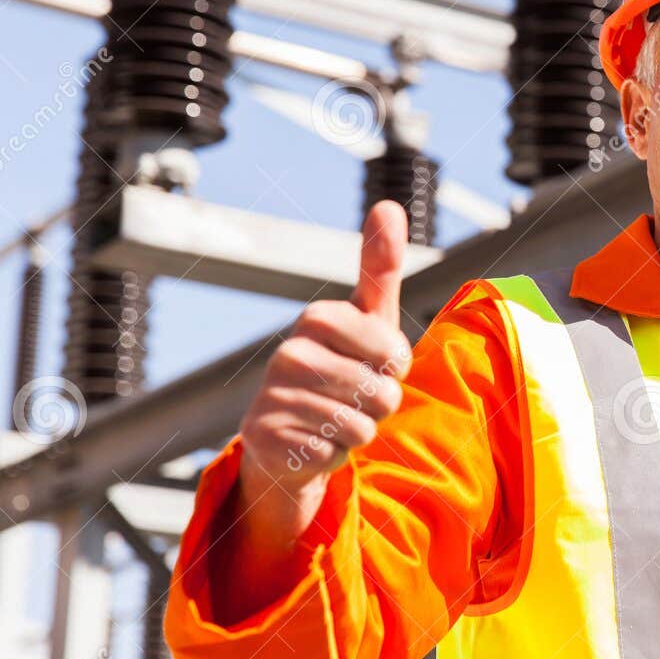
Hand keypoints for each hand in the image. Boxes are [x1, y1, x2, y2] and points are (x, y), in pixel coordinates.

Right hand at [235, 200, 414, 531]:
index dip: (397, 365)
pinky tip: (313, 441)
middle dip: (382, 402)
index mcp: (317, 318)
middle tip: (355, 395)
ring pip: (360, 425)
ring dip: (360, 429)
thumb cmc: (344, 365)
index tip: (378, 361)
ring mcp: (272, 395)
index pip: (393, 350)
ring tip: (335, 417)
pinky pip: (334, 453)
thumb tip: (389, 204)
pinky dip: (334, 454)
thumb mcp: (370, 319)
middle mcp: (288, 353)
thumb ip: (380, 267)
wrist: (293, 431)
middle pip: (381, 392)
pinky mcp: (263, 438)